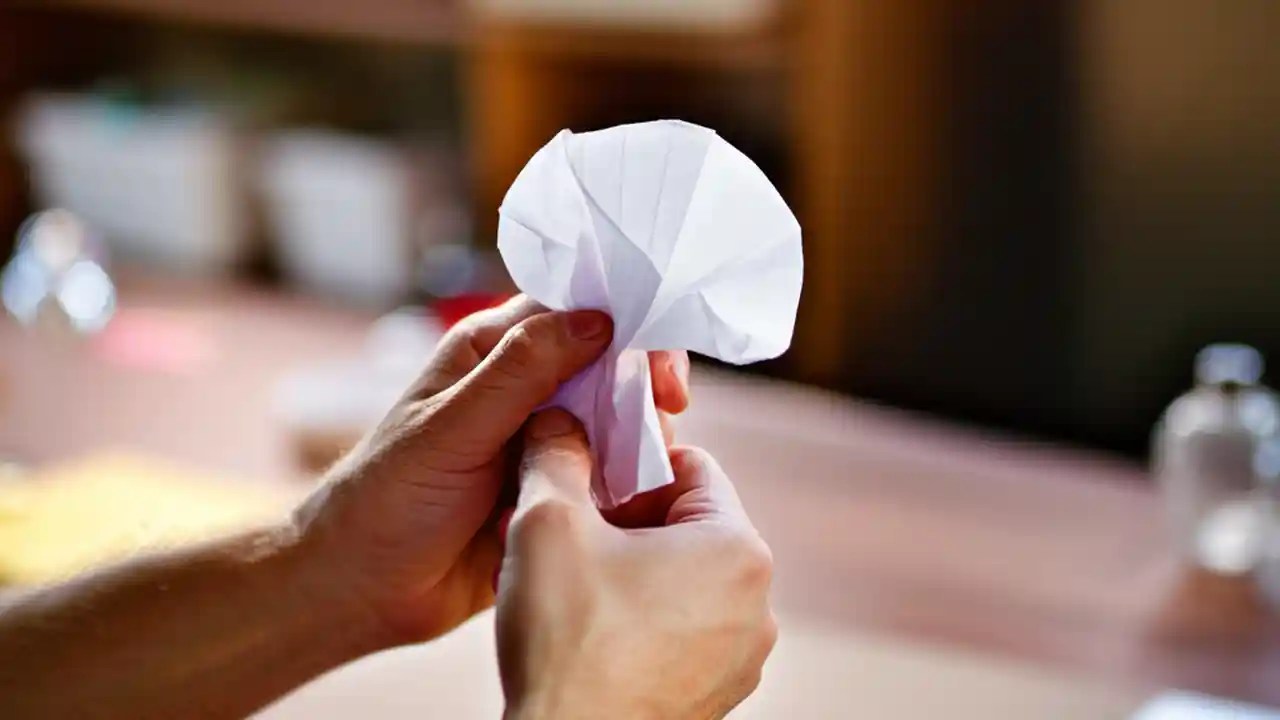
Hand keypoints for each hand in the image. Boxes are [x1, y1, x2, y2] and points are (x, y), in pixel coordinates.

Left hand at [295, 296, 689, 643]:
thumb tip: (598, 320)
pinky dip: (625, 487)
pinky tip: (628, 505)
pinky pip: (608, 478)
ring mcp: (542, 442)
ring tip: (637, 473)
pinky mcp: (555, 492)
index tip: (658, 368)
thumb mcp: (452, 429)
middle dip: (642, 389)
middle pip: (607, 367)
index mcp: (491, 353)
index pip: (573, 313)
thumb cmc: (386, 499)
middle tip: (665, 419)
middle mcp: (522, 390)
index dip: (626, 328)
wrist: (362, 591)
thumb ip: (521, 372)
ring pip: (615, 424)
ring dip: (635, 443)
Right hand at [497, 410, 776, 719]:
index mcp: (737, 548)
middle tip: (571, 532)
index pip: (691, 464)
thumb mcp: (548, 521)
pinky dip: (641, 620)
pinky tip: (590, 632)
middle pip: (689, 524)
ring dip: (631, 570)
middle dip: (627, 520)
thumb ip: (556, 455)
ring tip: (574, 584)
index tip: (587, 481)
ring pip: (682, 579)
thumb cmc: (567, 642)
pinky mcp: (715, 694)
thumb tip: (557, 423)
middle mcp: (758, 603)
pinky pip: (682, 631)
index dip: (630, 464)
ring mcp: (740, 656)